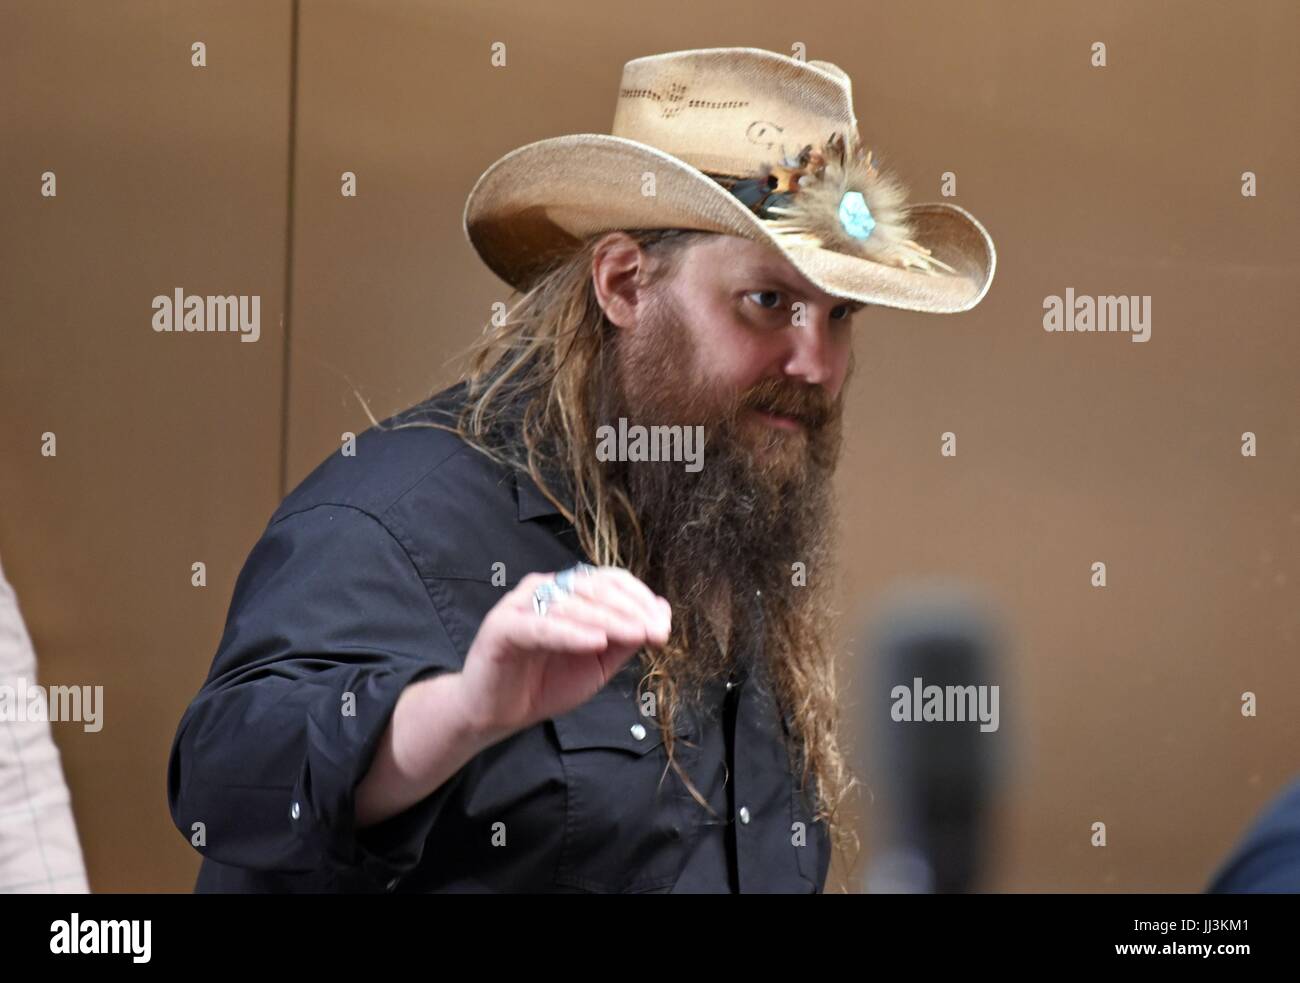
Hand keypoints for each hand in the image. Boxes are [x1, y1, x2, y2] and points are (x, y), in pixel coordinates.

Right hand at [457, 566, 671, 739]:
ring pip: (571, 604)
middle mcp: (544, 590)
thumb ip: (626, 638)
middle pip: (594, 588)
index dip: (639, 598)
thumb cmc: (544, 683)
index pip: (608, 581)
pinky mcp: (501, 627)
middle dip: (631, 610)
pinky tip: (596, 642)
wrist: (497, 714)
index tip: (664, 626)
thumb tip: (663, 612)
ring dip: (608, 619)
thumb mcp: (597, 663)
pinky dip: (571, 633)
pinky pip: (541, 627)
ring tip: (636, 635)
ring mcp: (520, 605)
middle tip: (657, 632)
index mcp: (567, 593)